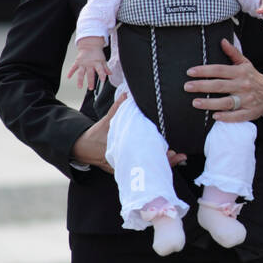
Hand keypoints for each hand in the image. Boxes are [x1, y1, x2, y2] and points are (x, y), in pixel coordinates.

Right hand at [67, 43, 108, 90]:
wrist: (89, 45)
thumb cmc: (96, 53)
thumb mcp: (103, 60)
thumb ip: (106, 68)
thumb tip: (110, 74)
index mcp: (97, 63)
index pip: (100, 70)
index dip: (102, 75)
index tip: (103, 80)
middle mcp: (89, 64)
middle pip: (90, 74)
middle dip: (90, 81)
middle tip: (91, 88)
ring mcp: (83, 63)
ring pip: (81, 73)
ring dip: (80, 80)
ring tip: (80, 87)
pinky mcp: (77, 62)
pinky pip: (73, 68)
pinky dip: (70, 72)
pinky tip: (68, 77)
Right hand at [70, 92, 186, 172]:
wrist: (83, 148)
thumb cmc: (96, 134)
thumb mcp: (106, 121)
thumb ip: (117, 108)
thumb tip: (127, 94)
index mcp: (122, 149)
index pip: (144, 154)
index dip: (158, 154)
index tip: (170, 151)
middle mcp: (125, 161)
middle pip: (149, 163)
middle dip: (165, 161)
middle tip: (178, 155)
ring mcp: (126, 166)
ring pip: (147, 168)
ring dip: (163, 164)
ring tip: (179, 158)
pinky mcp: (127, 168)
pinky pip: (144, 168)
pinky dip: (156, 165)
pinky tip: (170, 161)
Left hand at [184, 38, 262, 121]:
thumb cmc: (253, 78)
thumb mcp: (246, 63)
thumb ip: (233, 53)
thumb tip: (222, 41)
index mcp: (240, 72)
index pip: (220, 70)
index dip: (204, 70)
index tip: (190, 72)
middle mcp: (243, 85)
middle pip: (220, 85)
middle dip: (202, 86)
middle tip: (187, 87)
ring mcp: (247, 99)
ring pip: (226, 102)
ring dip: (210, 103)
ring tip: (195, 102)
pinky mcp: (250, 112)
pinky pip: (238, 116)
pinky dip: (227, 116)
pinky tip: (215, 116)